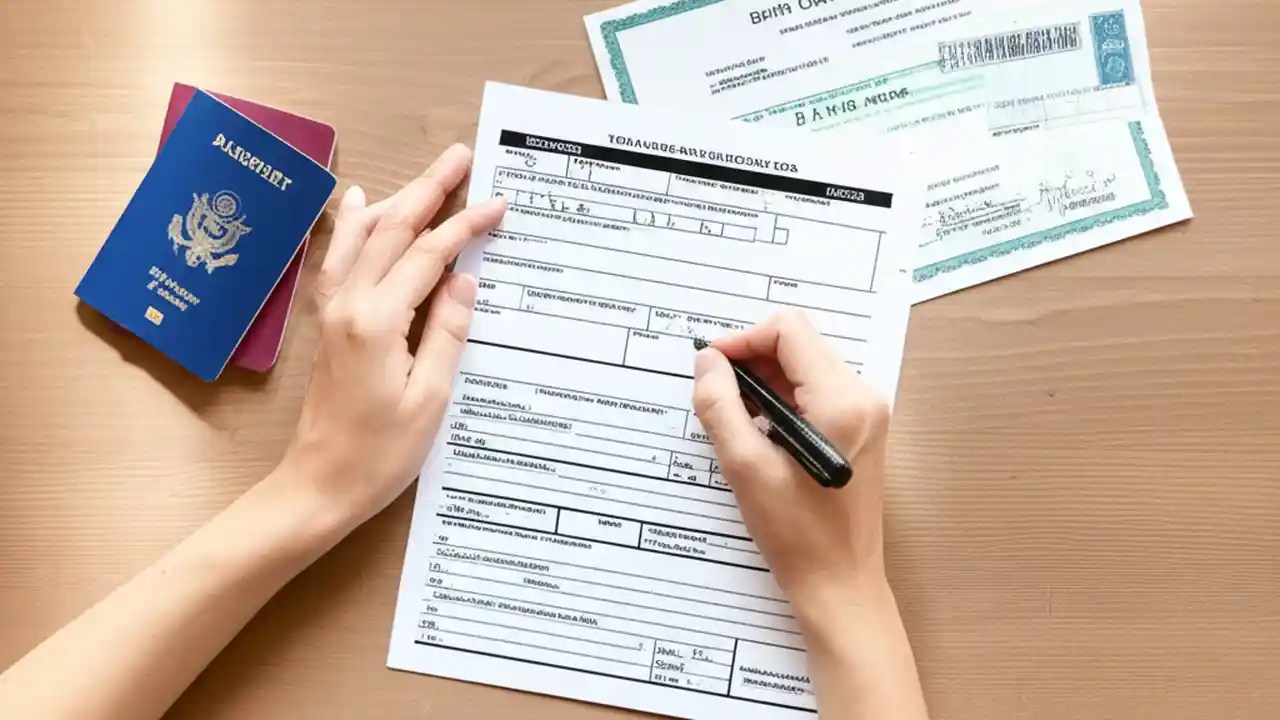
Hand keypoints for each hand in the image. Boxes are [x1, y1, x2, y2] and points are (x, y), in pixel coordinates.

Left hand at [279, 144, 506, 531]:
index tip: (497, 204)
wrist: (318, 484)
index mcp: (379, 320)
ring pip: (364, 238)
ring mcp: (333, 311)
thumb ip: (447, 333)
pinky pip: (339, 259)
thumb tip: (463, 280)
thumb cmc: (379, 452)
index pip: (429, 256)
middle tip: (460, 157)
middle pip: (393, 231)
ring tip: (424, 176)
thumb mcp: (429, 397)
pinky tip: (357, 206)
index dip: (465, 226)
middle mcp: (350, 304)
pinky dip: (352, 227)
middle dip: (429, 191)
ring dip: (396, 202)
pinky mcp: (328, 324)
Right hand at [691, 310, 892, 628]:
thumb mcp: (746, 466)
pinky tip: (757, 432)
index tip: (710, 367)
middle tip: (715, 395)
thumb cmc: (797, 534)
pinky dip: (780, 401)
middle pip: (798, 345)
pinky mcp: (859, 431)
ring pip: (804, 368)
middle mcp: (862, 397)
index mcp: (842, 400)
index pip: (789, 330)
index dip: (742, 340)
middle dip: (751, 361)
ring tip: (733, 418)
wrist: (840, 584)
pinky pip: (814, 393)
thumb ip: (720, 405)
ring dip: (764, 382)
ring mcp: (865, 414)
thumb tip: (707, 362)